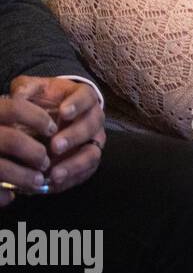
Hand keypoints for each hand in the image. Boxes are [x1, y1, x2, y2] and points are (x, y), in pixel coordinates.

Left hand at [6, 76, 105, 196]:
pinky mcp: (89, 160)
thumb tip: (18, 98)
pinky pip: (86, 172)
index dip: (77, 105)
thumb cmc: (46, 99)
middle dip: (74, 137)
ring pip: (93, 153)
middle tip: (55, 146)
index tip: (63, 112)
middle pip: (91, 128)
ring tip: (54, 173)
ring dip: (75, 164)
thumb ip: (26, 89)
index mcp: (84, 98)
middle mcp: (94, 119)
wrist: (54, 113)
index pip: (87, 99)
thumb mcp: (34, 88)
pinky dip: (71, 179)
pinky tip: (54, 184)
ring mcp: (94, 141)